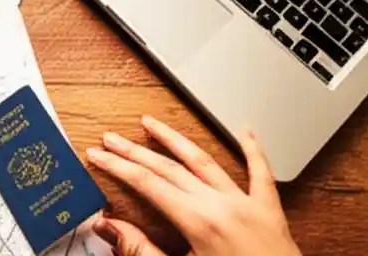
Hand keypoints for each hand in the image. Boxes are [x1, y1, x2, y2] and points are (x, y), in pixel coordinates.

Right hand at [85, 116, 299, 255]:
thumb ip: (142, 250)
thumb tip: (108, 228)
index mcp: (198, 222)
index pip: (147, 183)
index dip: (117, 166)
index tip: (97, 155)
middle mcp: (222, 205)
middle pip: (169, 168)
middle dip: (135, 151)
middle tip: (111, 138)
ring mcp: (247, 205)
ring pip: (205, 161)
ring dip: (176, 141)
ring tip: (153, 124)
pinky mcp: (269, 212)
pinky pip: (262, 174)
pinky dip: (253, 150)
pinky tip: (246, 131)